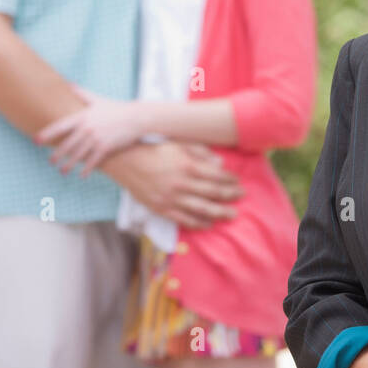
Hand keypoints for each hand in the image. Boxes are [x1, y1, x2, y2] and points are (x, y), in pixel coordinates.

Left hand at [36, 85, 143, 175]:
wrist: (136, 117)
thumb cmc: (117, 108)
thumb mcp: (98, 100)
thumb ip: (83, 93)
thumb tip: (70, 84)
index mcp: (83, 116)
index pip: (60, 127)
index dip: (47, 134)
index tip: (37, 140)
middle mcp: (87, 128)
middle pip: (67, 144)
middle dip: (57, 154)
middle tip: (50, 161)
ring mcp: (96, 138)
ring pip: (78, 154)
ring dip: (69, 164)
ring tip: (62, 171)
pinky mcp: (106, 147)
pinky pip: (93, 161)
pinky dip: (87, 169)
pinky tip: (82, 175)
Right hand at [100, 140, 242, 229]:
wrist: (125, 161)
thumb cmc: (154, 149)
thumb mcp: (179, 144)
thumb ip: (201, 153)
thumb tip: (220, 163)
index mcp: (188, 166)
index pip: (216, 176)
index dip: (230, 179)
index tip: (238, 181)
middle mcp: (182, 184)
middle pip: (213, 193)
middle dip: (230, 195)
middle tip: (242, 196)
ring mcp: (171, 198)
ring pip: (202, 209)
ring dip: (219, 212)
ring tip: (232, 214)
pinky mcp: (161, 208)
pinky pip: (184, 219)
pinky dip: (198, 223)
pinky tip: (209, 224)